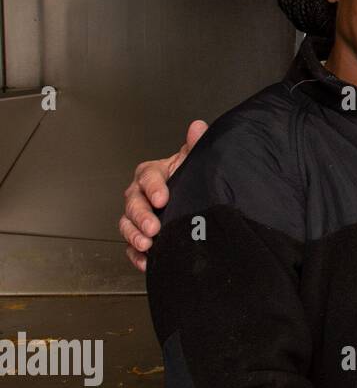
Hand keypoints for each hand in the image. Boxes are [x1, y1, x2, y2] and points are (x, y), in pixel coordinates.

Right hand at [120, 119, 207, 270]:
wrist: (196, 198)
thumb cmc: (191, 177)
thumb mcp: (195, 161)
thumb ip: (195, 145)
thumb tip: (199, 127)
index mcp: (153, 174)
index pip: (148, 177)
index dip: (153, 187)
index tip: (163, 197)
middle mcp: (141, 194)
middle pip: (133, 203)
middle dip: (141, 216)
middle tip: (153, 227)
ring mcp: (138, 215)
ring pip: (127, 224)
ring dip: (134, 235)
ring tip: (147, 245)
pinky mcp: (140, 235)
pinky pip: (132, 246)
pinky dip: (136, 255)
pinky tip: (146, 261)